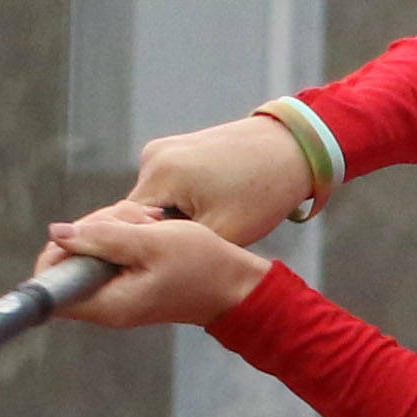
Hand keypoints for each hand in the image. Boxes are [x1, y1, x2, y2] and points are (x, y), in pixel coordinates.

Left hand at [41, 203, 274, 331]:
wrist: (236, 284)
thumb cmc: (201, 265)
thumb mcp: (151, 242)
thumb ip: (102, 237)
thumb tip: (57, 232)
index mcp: (107, 303)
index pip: (49, 283)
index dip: (58, 250)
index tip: (90, 232)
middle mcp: (105, 303)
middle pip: (69, 256)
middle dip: (94, 227)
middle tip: (133, 220)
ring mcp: (116, 291)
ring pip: (91, 246)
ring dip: (115, 223)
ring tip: (150, 222)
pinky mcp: (128, 278)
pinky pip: (110, 249)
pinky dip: (126, 230)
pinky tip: (151, 226)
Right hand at [125, 114, 316, 247]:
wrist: (291, 148)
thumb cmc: (262, 192)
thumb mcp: (222, 232)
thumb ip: (180, 247)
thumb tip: (144, 259)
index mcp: (159, 173)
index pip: (125, 227)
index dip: (139, 252)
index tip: (158, 268)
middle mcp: (152, 156)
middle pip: (136, 214)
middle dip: (158, 237)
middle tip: (187, 254)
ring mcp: (162, 149)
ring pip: (152, 204)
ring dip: (170, 222)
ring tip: (203, 230)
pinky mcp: (174, 149)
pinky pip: (165, 188)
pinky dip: (179, 205)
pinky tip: (206, 211)